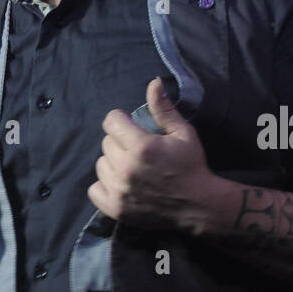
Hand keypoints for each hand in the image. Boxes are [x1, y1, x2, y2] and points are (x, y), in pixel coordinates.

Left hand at [88, 77, 222, 233]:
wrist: (198, 205)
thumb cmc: (191, 165)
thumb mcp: (183, 133)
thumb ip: (163, 109)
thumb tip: (153, 83)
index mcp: (142, 146)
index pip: (111, 122)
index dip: (121, 120)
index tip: (131, 125)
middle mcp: (126, 168)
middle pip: (106, 143)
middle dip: (120, 141)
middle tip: (138, 150)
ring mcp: (119, 190)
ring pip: (100, 164)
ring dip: (112, 163)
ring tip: (131, 167)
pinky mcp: (114, 208)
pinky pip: (93, 189)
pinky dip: (104, 185)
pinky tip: (121, 183)